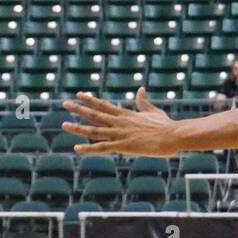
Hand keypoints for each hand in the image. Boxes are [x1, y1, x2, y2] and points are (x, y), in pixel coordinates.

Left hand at [62, 89, 181, 156]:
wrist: (174, 135)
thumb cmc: (165, 125)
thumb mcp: (152, 111)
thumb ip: (143, 102)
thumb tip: (140, 89)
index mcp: (126, 114)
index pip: (104, 105)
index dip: (90, 100)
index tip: (79, 95)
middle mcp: (120, 122)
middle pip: (95, 114)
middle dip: (78, 109)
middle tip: (64, 103)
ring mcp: (120, 134)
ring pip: (94, 130)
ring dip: (78, 128)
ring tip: (64, 124)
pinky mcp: (123, 146)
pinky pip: (102, 147)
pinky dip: (89, 148)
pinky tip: (76, 148)